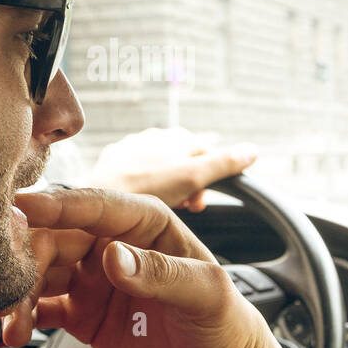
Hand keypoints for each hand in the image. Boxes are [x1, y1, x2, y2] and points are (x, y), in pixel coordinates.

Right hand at [0, 188, 292, 347]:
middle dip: (28, 255)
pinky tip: (14, 330)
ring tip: (7, 316)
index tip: (23, 206)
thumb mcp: (204, 294)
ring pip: (43, 271)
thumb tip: (112, 258)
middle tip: (7, 281)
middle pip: (58, 237)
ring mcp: (96, 279)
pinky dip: (23, 316)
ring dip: (19, 290)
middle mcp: (115, 244)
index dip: (59, 204)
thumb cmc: (226, 325)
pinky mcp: (82, 313)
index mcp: (147, 224)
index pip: (98, 206)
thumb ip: (160, 273)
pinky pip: (43, 307)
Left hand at [87, 127, 256, 211]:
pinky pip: (137, 176)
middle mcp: (153, 137)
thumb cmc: (144, 189)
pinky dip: (144, 191)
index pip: (206, 153)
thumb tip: (254, 150)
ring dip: (167, 190)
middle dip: (187, 186)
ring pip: (159, 170)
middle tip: (182, 210)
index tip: (198, 203)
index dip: (209, 179)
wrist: (94, 196)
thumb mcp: (192, 178)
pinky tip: (139, 207)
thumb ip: (223, 163)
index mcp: (176, 137)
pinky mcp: (113, 164)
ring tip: (161, 211)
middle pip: (182, 162)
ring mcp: (131, 149)